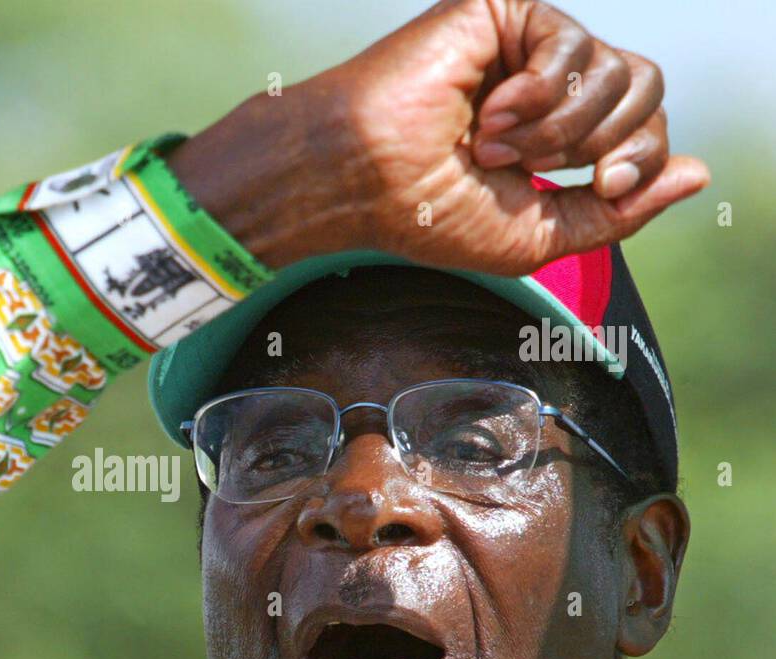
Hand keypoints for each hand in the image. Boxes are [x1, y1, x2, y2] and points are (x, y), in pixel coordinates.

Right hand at [168, 0, 708, 274]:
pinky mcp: (504, 13)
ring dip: (557, 128)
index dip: (641, 158)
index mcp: (558, 131)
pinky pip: (571, 45)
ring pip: (614, 70)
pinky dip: (538, 94)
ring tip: (495, 145)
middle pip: (644, 90)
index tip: (603, 186)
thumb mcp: (540, 234)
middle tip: (529, 166)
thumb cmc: (429, 215)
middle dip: (598, 142)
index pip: (644, 125)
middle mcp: (549, 83)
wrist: (363, 183)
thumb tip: (699, 175)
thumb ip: (620, 212)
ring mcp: (528, 44)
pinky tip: (490, 115)